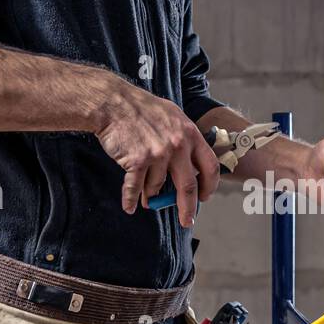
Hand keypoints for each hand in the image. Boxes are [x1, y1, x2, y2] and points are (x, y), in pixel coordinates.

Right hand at [96, 84, 220, 224]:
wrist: (113, 103)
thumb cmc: (141, 108)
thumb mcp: (173, 116)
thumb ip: (185, 138)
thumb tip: (192, 164)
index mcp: (190, 134)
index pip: (210, 166)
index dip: (210, 186)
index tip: (204, 197)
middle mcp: (177, 145)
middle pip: (188, 186)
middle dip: (188, 208)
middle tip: (187, 220)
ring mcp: (158, 154)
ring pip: (157, 186)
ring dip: (150, 195)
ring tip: (146, 199)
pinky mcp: (138, 161)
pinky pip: (135, 188)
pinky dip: (131, 199)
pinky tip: (130, 206)